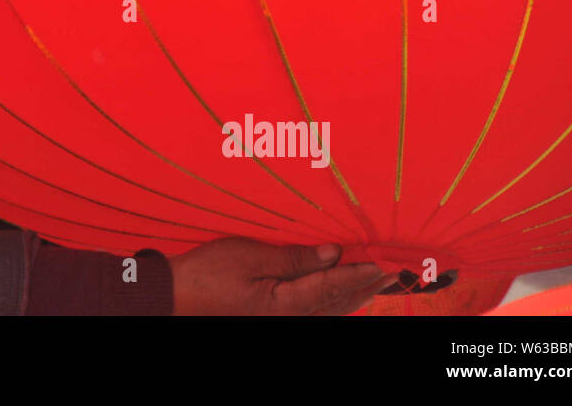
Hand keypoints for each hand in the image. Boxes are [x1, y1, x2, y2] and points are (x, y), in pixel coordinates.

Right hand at [168, 237, 397, 314]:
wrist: (176, 295)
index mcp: (285, 304)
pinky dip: (336, 300)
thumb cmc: (208, 273)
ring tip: (378, 281)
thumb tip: (331, 253)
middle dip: (367, 286)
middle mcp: (289, 316)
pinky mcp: (273, 314)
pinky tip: (342, 293)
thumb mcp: (250, 256)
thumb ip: (293, 258)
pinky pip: (315, 309)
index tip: (386, 263)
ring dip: (355, 294)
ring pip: (330, 309)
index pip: (333, 285)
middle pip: (338, 302)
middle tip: (395, 271)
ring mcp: (281, 318)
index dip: (362, 274)